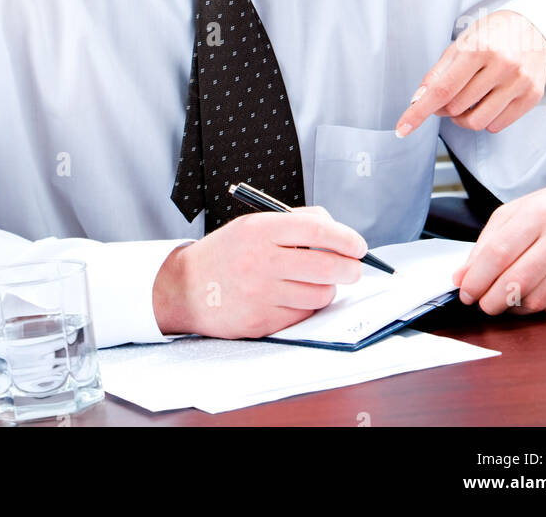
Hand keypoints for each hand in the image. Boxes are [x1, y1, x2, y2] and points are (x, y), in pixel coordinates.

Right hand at [152, 206, 365, 338]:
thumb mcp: (253, 225)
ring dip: (327, 288)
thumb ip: (294, 223)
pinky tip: (296, 297)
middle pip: (326, 265)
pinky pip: (303, 315)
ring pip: (320, 293)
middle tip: (354, 268)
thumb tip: (336, 230)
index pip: (317, 230)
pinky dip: (308, 306)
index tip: (359, 245)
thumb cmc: (226, 253)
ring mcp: (262, 294)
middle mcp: (262, 261)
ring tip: (317, 281)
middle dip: (350, 268)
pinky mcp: (261, 322)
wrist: (186, 287)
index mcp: (261, 230)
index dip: (346, 237)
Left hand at [395, 10, 545, 137]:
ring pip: (477, 122)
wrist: (533, 26)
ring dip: (462, 118)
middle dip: (443, 107)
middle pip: (456, 107)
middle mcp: (502, 66)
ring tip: (465, 103)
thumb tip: (419, 100)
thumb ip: (439, 71)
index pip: (442, 90)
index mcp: (479, 49)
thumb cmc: (493, 33)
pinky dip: (485, 120)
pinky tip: (486, 102)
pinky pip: (498, 125)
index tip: (403, 128)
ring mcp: (519, 82)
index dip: (419, 112)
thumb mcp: (462, 42)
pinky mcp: (532, 96)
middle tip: (447, 95)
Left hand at [451, 182, 545, 314]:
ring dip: (514, 306)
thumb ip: (487, 242)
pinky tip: (533, 294)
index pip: (498, 253)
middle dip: (491, 300)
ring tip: (506, 297)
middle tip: (482, 303)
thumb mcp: (517, 213)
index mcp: (538, 214)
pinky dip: (538, 306)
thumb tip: (462, 277)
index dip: (477, 278)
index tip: (465, 292)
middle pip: (516, 281)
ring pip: (537, 300)